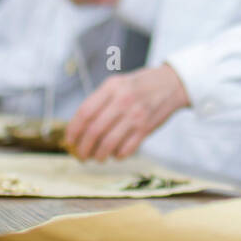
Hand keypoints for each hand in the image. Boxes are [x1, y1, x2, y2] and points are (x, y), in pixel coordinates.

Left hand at [65, 63, 189, 160]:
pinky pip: (126, 149)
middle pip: (94, 131)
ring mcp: (136, 116)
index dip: (73, 130)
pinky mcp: (146, 129)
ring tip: (97, 157)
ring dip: (98, 155)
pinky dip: (117, 156)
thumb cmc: (139, 86)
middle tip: (80, 155)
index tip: (69, 141)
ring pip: (108, 144)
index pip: (85, 112)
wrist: (171, 84)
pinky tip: (115, 154)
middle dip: (83, 148)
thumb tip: (78, 128)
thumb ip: (99, 101)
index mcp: (111, 88)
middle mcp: (123, 101)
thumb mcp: (117, 84)